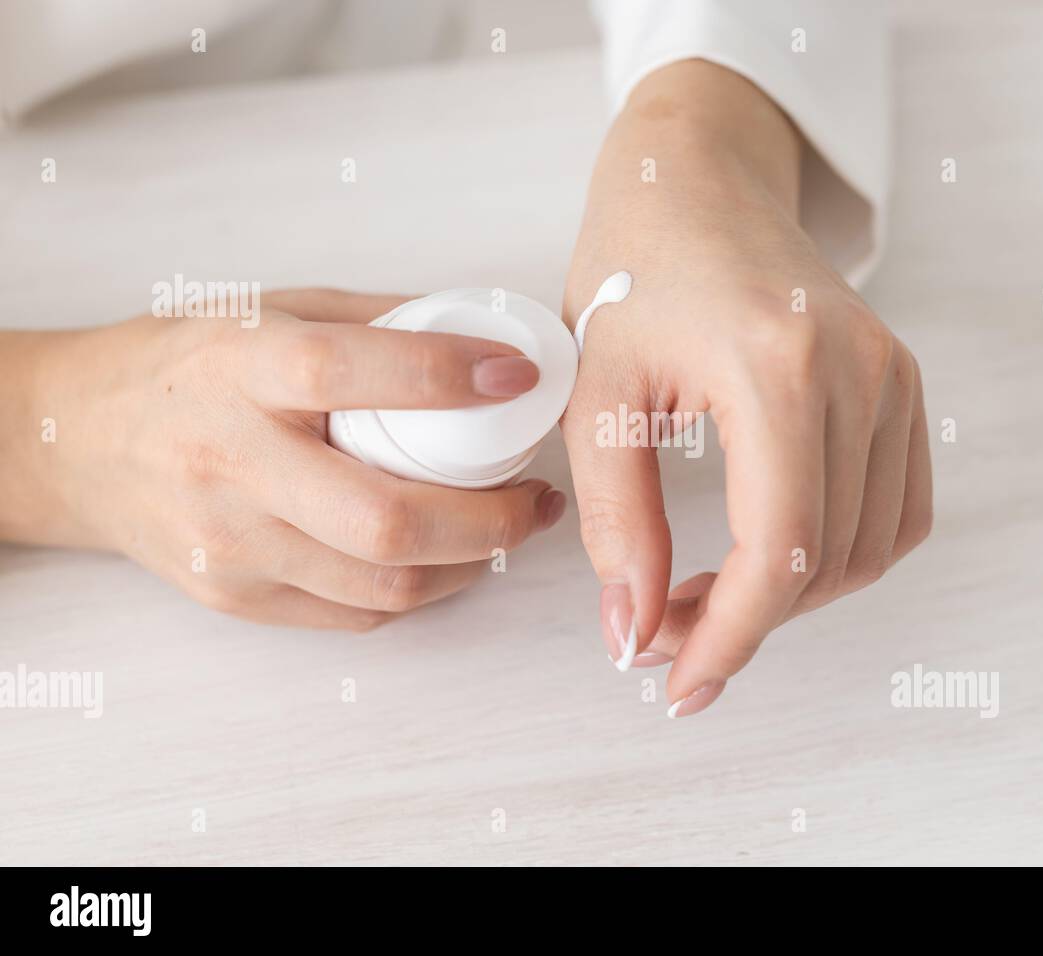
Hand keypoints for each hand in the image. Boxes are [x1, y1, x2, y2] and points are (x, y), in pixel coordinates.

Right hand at [0, 289, 565, 627]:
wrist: (75, 442)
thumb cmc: (184, 365)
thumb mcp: (268, 310)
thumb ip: (374, 321)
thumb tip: (485, 335)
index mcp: (239, 369)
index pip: (348, 373)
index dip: (447, 377)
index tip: (519, 376)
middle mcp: (230, 461)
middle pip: (386, 517)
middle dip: (492, 518)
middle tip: (538, 496)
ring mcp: (231, 543)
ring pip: (384, 582)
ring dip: (473, 563)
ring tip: (510, 527)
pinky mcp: (236, 597)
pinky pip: (356, 613)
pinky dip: (420, 588)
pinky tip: (446, 557)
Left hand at [562, 61, 931, 715]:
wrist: (697, 182)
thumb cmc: (637, 269)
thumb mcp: (598, 392)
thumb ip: (615, 520)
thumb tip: (633, 633)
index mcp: (778, 365)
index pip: (777, 550)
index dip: (729, 638)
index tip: (677, 684)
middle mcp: (860, 373)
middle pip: (825, 563)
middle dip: (742, 622)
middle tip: (658, 627)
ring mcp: (895, 379)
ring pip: (867, 552)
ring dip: (787, 598)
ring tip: (700, 592)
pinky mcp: (904, 387)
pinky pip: (897, 514)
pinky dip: (836, 558)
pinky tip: (764, 553)